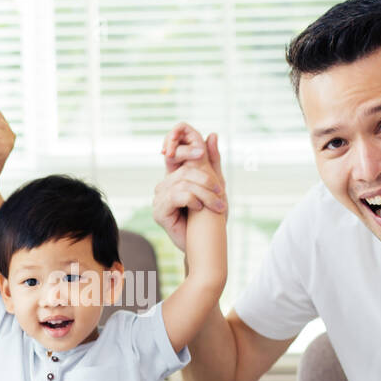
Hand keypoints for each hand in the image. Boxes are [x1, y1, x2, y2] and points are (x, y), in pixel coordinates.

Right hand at [154, 122, 225, 251]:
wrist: (207, 246)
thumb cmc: (211, 218)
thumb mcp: (217, 186)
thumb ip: (213, 161)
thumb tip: (212, 134)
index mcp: (175, 176)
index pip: (175, 151)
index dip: (184, 146)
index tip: (201, 153)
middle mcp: (164, 185)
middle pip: (185, 170)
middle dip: (207, 180)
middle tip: (222, 193)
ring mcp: (159, 198)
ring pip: (184, 183)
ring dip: (205, 194)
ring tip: (217, 206)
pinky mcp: (158, 211)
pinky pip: (177, 195)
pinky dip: (193, 200)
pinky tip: (200, 209)